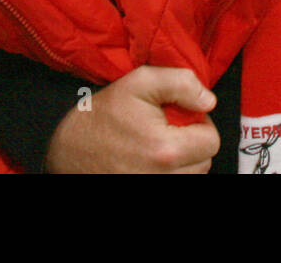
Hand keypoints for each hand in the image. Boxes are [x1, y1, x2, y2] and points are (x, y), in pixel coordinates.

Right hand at [45, 66, 219, 173]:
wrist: (68, 149)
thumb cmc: (103, 115)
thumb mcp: (139, 82)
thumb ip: (181, 83)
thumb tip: (208, 101)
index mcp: (166, 150)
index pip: (211, 140)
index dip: (198, 123)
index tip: (177, 117)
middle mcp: (163, 178)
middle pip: (204, 161)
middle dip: (192, 143)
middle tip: (165, 130)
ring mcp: (154, 190)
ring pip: (192, 176)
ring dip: (182, 161)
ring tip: (156, 145)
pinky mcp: (147, 198)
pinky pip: (176, 183)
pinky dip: (169, 173)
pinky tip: (150, 161)